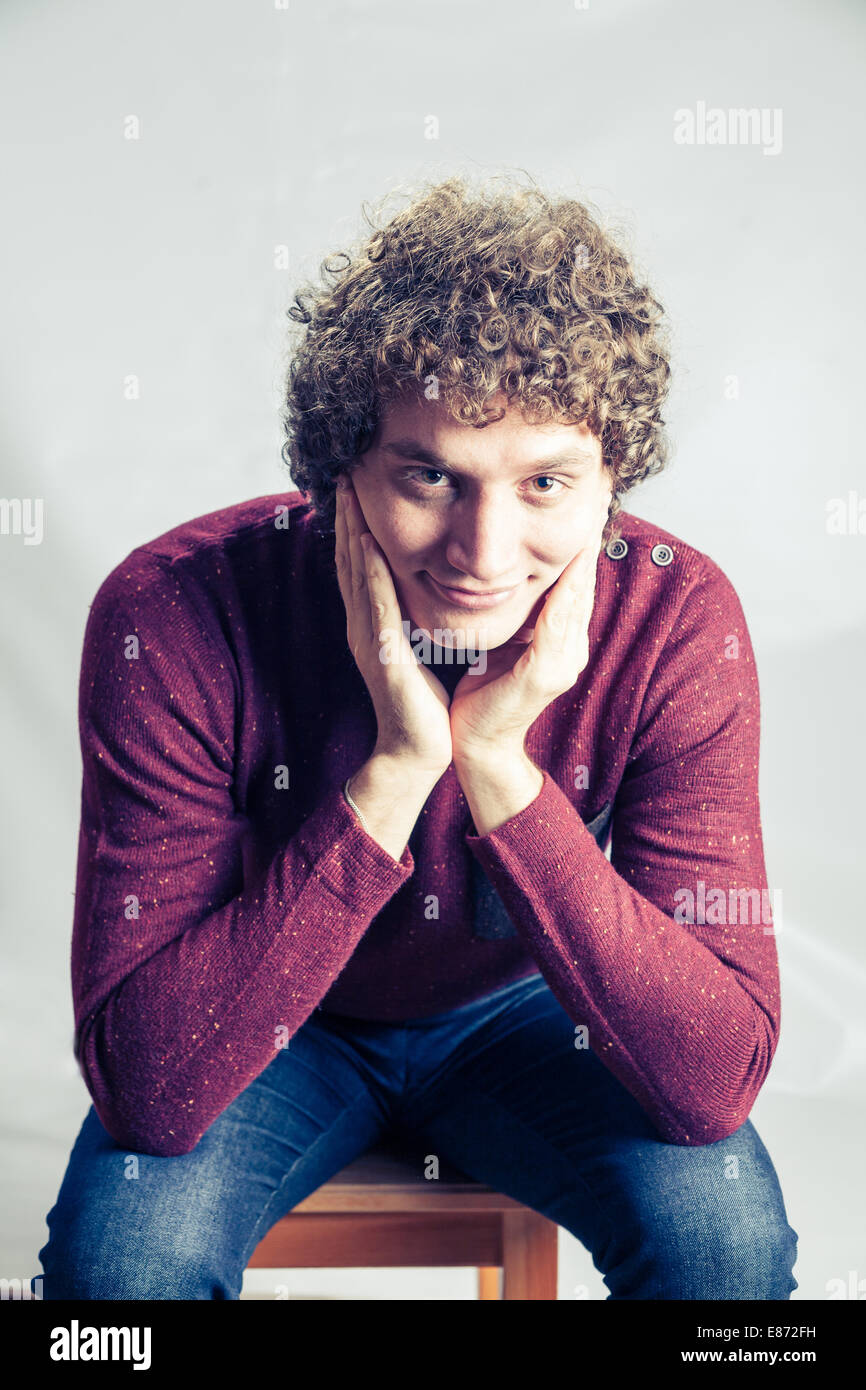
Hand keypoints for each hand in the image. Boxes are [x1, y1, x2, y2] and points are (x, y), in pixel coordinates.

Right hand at [334, 476, 452, 774]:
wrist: (420, 751)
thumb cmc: (426, 703)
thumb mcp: (419, 648)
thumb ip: (414, 618)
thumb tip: (430, 586)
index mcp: (372, 621)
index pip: (361, 561)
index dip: (356, 521)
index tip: (358, 482)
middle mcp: (364, 623)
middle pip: (350, 557)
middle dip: (348, 513)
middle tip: (346, 469)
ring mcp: (368, 637)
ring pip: (357, 572)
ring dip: (352, 530)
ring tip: (350, 491)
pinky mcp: (382, 653)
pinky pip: (375, 603)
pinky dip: (371, 571)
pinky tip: (369, 543)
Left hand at [449, 495, 610, 762]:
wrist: (474, 744)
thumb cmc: (482, 693)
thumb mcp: (505, 643)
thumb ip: (521, 615)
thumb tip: (519, 577)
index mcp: (561, 639)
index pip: (577, 580)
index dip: (585, 541)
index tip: (591, 499)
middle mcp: (571, 648)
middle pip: (586, 581)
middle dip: (594, 536)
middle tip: (602, 491)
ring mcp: (563, 662)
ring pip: (577, 596)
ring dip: (584, 555)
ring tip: (592, 515)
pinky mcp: (546, 673)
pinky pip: (557, 622)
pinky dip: (563, 588)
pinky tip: (567, 562)